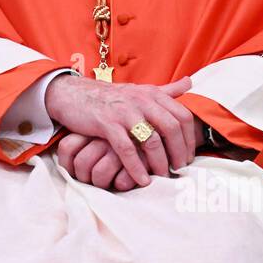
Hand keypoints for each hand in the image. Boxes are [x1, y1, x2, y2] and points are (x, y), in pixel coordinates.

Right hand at [46, 74, 197, 186]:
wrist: (72, 93)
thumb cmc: (111, 97)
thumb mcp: (140, 90)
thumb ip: (166, 90)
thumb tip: (190, 82)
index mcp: (153, 93)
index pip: (182, 115)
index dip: (189, 138)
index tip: (189, 156)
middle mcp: (142, 100)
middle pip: (171, 128)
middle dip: (179, 152)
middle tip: (180, 169)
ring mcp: (124, 112)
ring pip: (151, 140)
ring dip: (160, 163)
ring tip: (163, 176)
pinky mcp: (106, 124)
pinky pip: (126, 149)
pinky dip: (136, 167)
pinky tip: (142, 180)